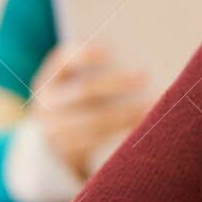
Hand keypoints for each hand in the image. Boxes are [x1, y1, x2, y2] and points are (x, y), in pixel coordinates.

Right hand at [30, 43, 151, 177]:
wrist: (52, 147)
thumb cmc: (77, 105)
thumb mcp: (74, 86)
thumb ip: (96, 72)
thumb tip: (141, 55)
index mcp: (49, 78)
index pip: (63, 60)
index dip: (84, 55)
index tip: (110, 50)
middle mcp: (47, 102)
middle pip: (84, 90)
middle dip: (116, 82)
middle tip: (146, 75)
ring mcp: (54, 129)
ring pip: (94, 121)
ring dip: (127, 114)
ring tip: (154, 106)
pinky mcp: (67, 152)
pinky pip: (98, 142)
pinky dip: (123, 132)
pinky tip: (144, 126)